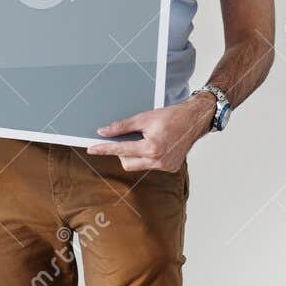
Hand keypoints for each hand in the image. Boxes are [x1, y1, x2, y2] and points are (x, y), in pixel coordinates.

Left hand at [87, 94, 212, 171]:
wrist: (194, 120)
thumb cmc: (171, 117)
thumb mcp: (143, 118)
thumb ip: (121, 127)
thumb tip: (103, 132)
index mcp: (152, 148)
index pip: (121, 150)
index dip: (104, 149)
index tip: (91, 149)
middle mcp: (160, 161)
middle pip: (127, 163)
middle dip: (121, 153)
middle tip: (125, 139)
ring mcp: (167, 167)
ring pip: (139, 165)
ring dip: (135, 155)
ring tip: (144, 140)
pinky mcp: (172, 168)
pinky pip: (150, 165)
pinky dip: (147, 157)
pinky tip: (155, 145)